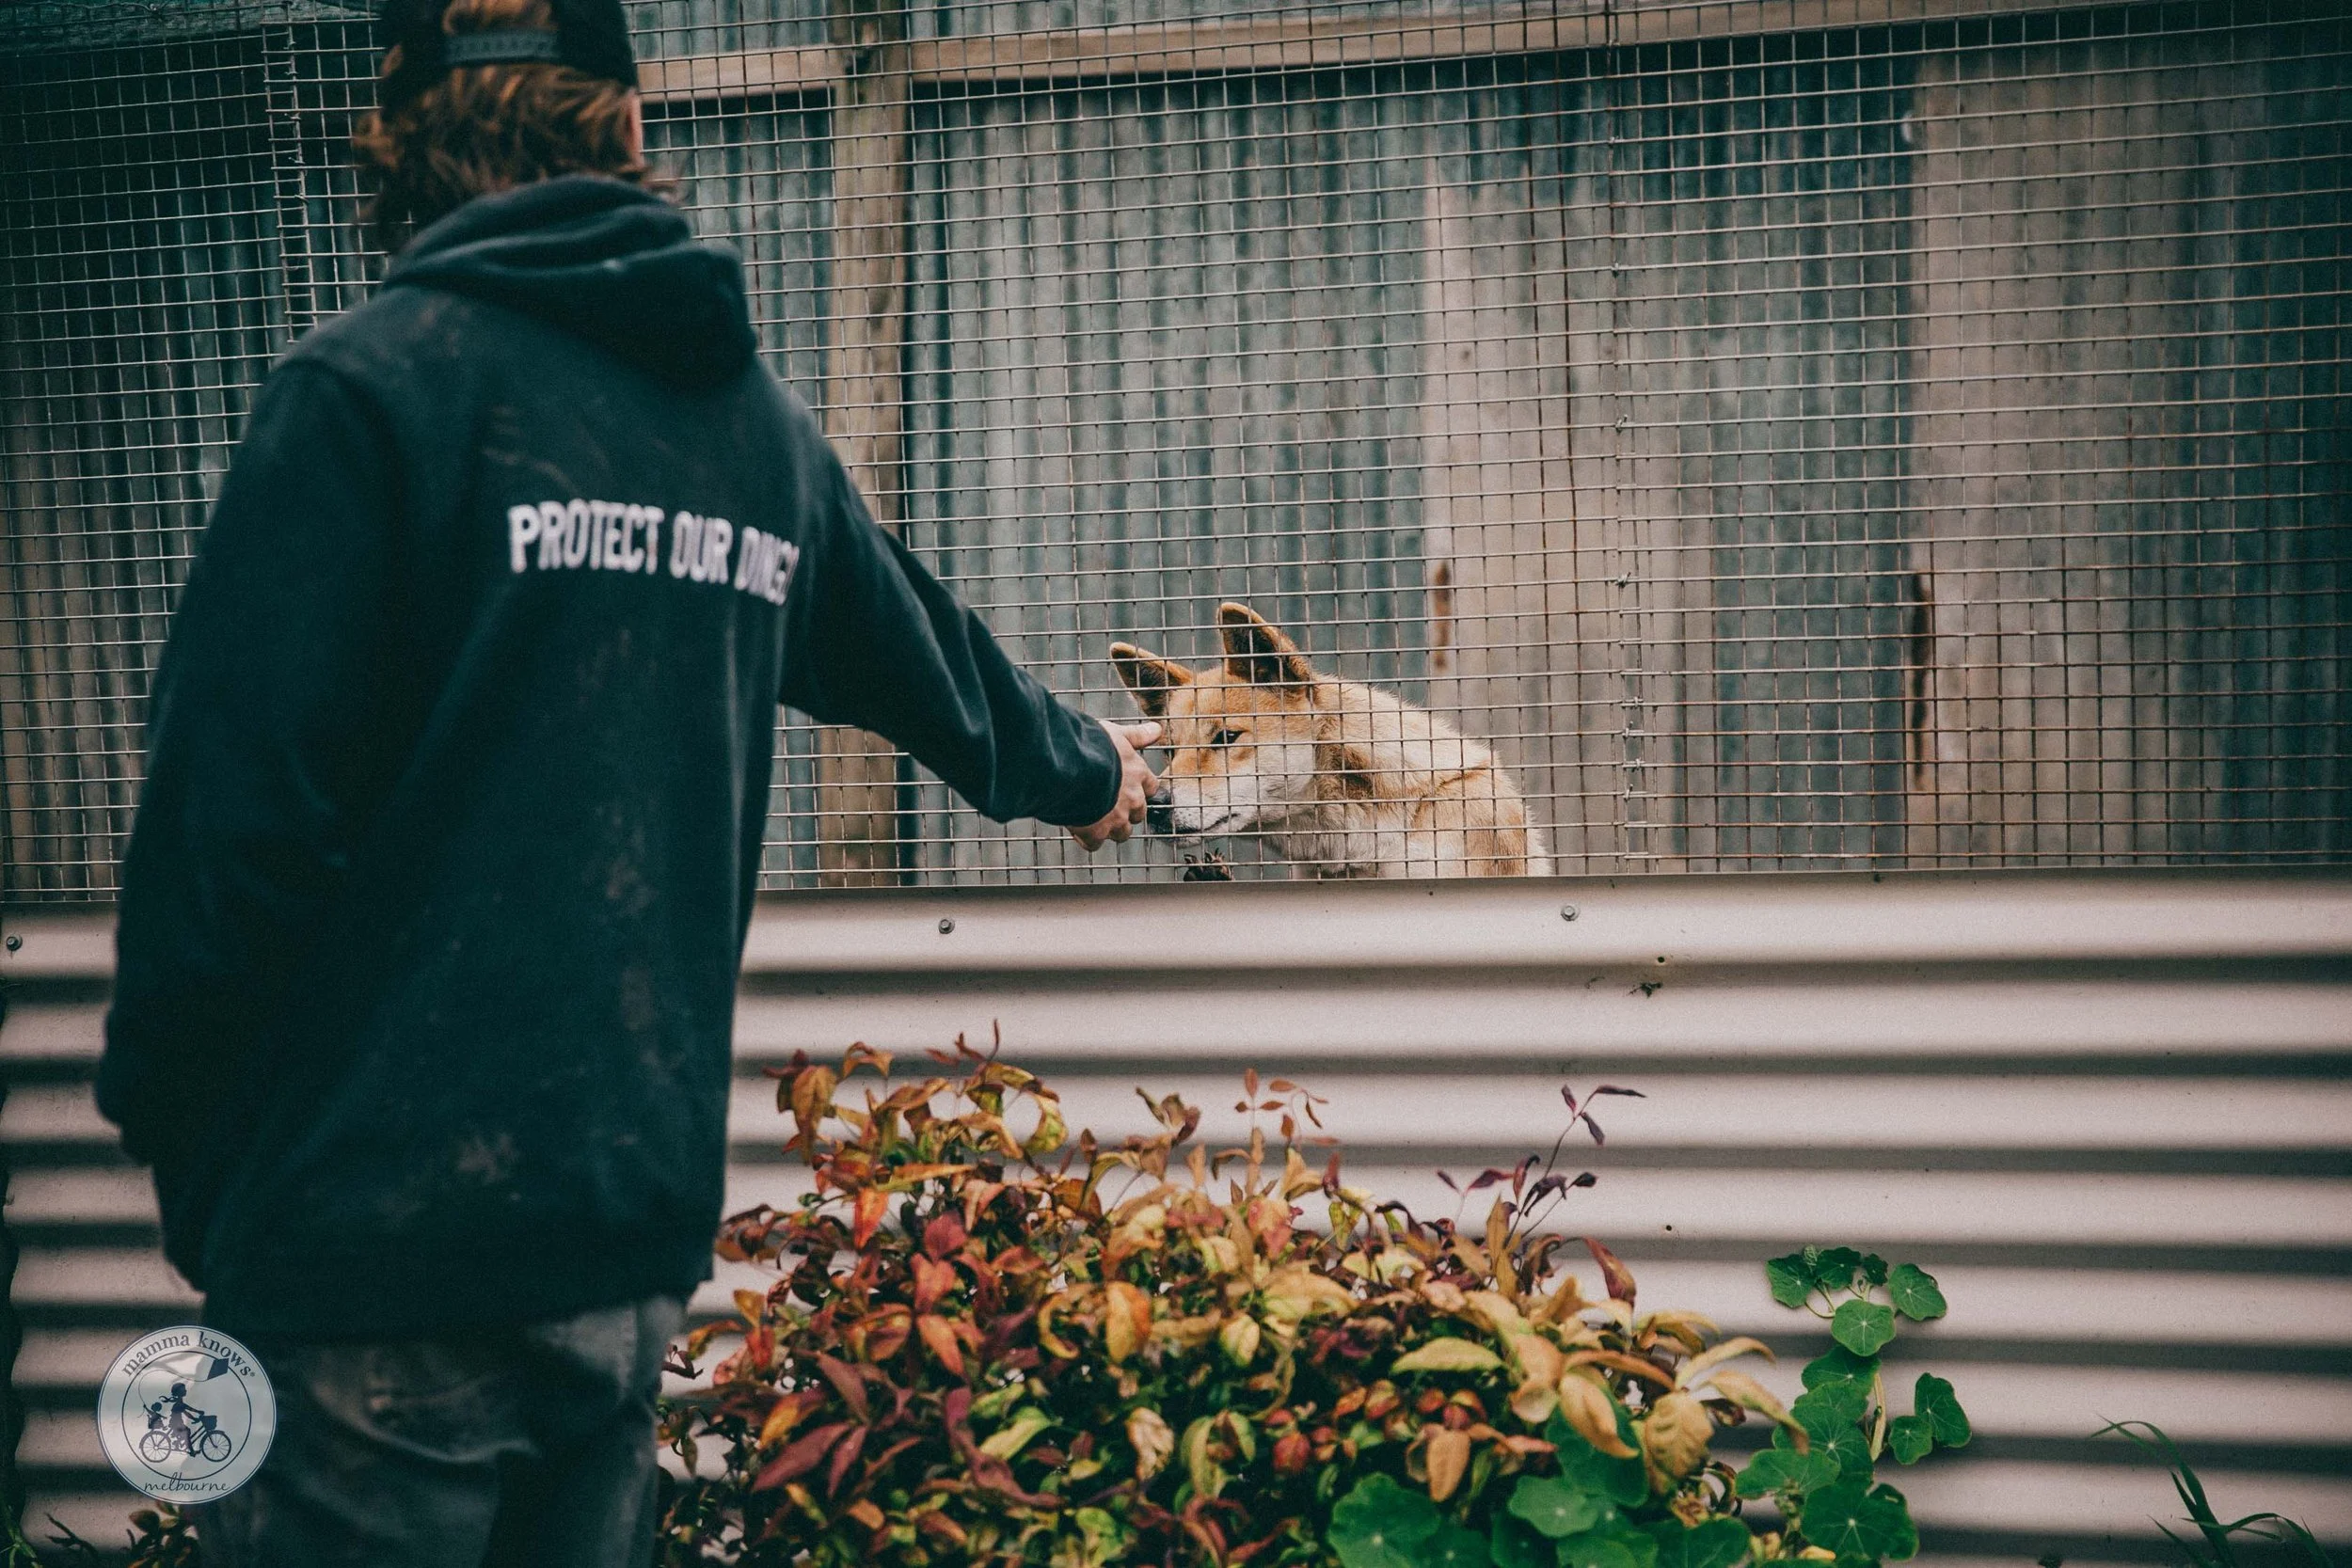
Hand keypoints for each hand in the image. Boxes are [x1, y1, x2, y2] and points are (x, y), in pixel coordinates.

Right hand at [1070, 720, 1160, 850]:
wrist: (1070, 766)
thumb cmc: (1093, 746)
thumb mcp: (1116, 734)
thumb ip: (1137, 735)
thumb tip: (1157, 729)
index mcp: (1138, 775)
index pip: (1150, 788)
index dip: (1138, 789)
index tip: (1126, 786)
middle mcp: (1133, 800)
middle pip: (1138, 814)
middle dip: (1125, 812)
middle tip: (1105, 802)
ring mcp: (1116, 819)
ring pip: (1121, 833)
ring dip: (1109, 828)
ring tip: (1091, 818)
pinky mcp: (1096, 833)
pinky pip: (1094, 843)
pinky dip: (1085, 838)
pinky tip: (1074, 827)